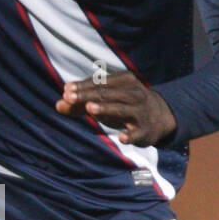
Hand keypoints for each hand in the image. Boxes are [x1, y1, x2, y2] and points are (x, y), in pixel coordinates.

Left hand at [55, 71, 177, 145]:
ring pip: (121, 109)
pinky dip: (130, 135)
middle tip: (68, 97)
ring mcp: (140, 112)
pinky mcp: (145, 131)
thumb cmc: (124, 106)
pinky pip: (137, 133)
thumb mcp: (106, 101)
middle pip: (107, 94)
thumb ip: (81, 104)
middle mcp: (134, 93)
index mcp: (124, 81)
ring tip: (89, 109)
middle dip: (87, 95)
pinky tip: (121, 138)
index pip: (100, 83)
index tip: (65, 90)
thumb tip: (58, 105)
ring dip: (106, 108)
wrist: (160, 117)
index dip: (82, 86)